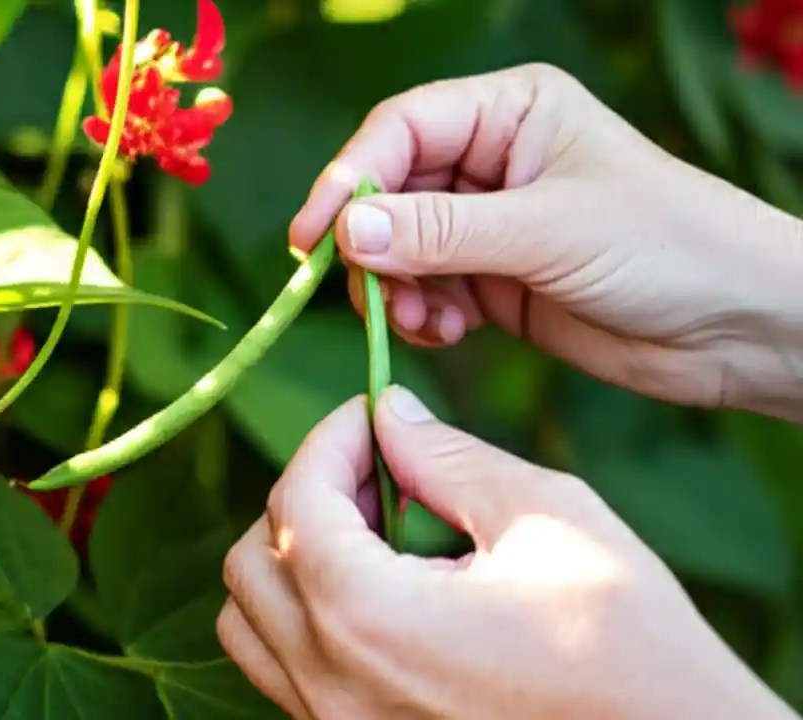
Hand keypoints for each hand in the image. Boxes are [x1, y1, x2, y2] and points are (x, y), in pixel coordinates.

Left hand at [218, 389, 795, 719]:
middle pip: (255, 559)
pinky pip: (285, 670)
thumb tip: (389, 413)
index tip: (371, 416)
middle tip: (380, 472)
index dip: (329, 440)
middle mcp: (334, 685)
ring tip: (379, 534)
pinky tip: (385, 593)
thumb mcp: (550, 522)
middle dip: (307, 494)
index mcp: (371, 620)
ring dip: (295, 558)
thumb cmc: (632, 647)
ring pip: (251, 620)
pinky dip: (306, 616)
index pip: (297, 502)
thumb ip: (448, 458)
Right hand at [290, 64, 802, 424]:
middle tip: (373, 294)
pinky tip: (448, 333)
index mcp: (511, 113)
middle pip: (389, 193)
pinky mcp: (495, 281)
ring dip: (396, 289)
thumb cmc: (667, 246)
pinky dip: (421, 315)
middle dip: (373, 246)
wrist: (739, 327)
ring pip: (400, 248)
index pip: (401, 130)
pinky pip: (426, 291)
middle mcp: (493, 161)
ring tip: (426, 323)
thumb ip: (442, 232)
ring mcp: (491, 224)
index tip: (313, 235)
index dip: (349, 178)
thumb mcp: (548, 230)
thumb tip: (347, 232)